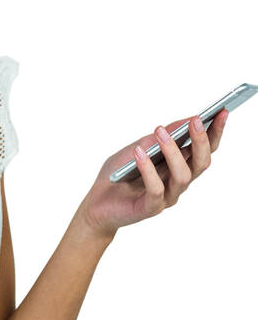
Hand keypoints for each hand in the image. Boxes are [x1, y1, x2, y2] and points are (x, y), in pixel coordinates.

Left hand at [79, 109, 229, 237]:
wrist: (96, 203)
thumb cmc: (120, 173)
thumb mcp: (137, 148)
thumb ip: (158, 138)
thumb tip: (184, 120)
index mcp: (179, 166)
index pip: (205, 149)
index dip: (216, 132)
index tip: (223, 111)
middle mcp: (178, 182)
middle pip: (201, 162)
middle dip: (201, 140)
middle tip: (196, 120)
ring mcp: (167, 196)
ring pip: (183, 176)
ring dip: (173, 151)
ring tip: (160, 131)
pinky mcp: (150, 208)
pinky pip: (156, 189)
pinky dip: (148, 169)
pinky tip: (139, 153)